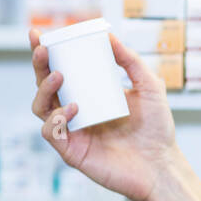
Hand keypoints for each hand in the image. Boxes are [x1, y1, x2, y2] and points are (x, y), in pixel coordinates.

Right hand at [29, 28, 177, 200]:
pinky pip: (52, 133)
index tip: (38, 35)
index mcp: (88, 95)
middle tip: (42, 50)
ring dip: (44, 89)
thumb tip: (109, 36)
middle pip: (44, 86)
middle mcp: (75, 113)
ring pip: (40, 108)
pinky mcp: (72, 152)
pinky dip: (57, 118)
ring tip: (59, 76)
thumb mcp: (149, 86)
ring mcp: (72, 132)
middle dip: (39, 66)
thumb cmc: (157, 129)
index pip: (60, 71)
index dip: (45, 54)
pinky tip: (73, 108)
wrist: (162, 164)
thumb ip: (131, 61)